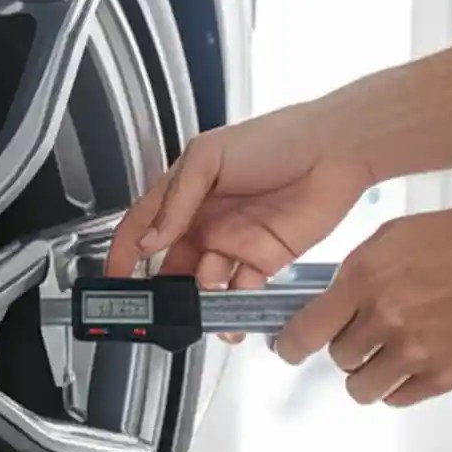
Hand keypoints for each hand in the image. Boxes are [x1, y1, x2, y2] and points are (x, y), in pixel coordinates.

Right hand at [106, 101, 374, 300]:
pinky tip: (230, 312)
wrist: (336, 150)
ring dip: (198, 300)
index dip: (124, 254)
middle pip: (170, 264)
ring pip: (203, 283)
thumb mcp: (209, 156)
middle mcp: (205, 222)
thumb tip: (150, 240)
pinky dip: (233, 307)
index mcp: (184, 194)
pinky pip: (240, 291)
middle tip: (155, 307)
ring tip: (202, 304)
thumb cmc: (275, 139)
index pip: (142, 227)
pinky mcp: (264, 260)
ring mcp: (233, 243)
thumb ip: (176, 200)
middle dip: (161, 288)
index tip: (115, 279)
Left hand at [274, 204, 451, 405]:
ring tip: (390, 357)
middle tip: (369, 336)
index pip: (306, 328)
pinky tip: (415, 365)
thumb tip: (332, 300)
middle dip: (349, 349)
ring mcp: (415, 350)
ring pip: (363, 387)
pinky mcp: (445, 376)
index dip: (292, 345)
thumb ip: (359, 271)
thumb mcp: (399, 237)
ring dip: (370, 375)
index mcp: (366, 278)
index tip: (288, 351)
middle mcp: (385, 316)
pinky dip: (401, 387)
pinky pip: (399, 397)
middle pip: (338, 357)